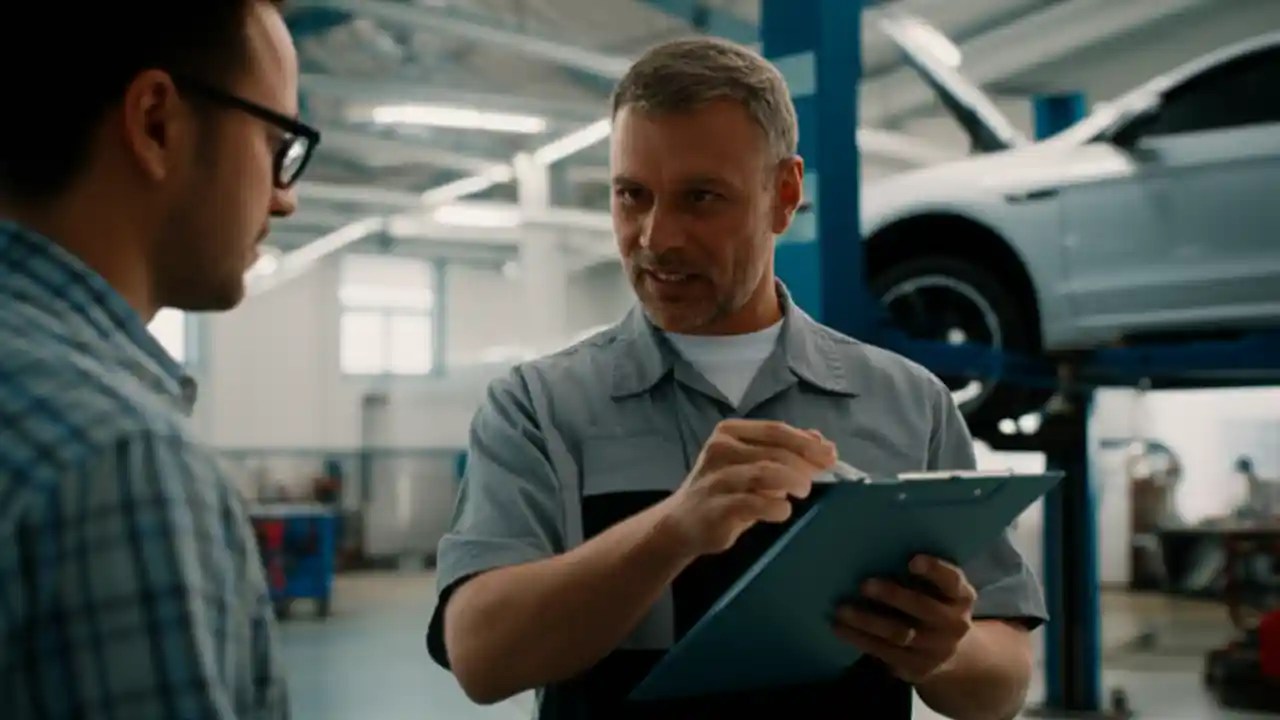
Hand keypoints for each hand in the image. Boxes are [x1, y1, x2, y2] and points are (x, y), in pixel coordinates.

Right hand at [659, 419, 835, 556]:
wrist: (682, 522)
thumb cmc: (724, 488)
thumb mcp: (749, 462)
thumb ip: (781, 449)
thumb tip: (820, 440)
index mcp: (728, 432)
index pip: (775, 430)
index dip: (806, 442)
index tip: (830, 454)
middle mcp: (720, 449)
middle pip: (774, 452)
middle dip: (804, 465)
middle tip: (814, 481)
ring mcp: (717, 478)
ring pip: (766, 473)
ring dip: (792, 481)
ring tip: (802, 491)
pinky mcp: (717, 508)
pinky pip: (755, 504)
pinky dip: (777, 507)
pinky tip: (783, 511)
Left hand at [832, 555, 975, 682]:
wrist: (952, 654)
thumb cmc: (934, 605)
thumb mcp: (940, 590)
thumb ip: (921, 575)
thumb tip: (874, 550)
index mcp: (962, 597)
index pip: (952, 581)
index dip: (934, 570)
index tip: (912, 560)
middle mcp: (955, 623)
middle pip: (922, 608)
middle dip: (892, 595)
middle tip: (863, 585)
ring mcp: (937, 649)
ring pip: (899, 633)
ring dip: (867, 621)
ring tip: (842, 609)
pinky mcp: (917, 667)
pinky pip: (885, 652)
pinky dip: (859, 639)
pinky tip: (840, 628)